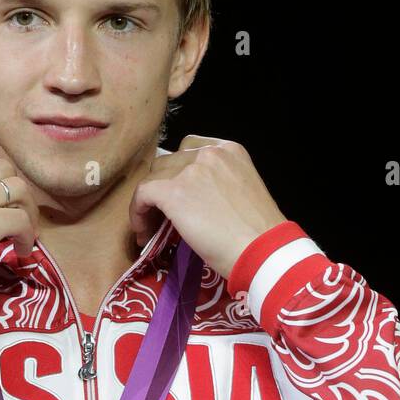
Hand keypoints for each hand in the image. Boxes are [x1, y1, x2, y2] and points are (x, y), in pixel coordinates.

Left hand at [128, 137, 286, 279]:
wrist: (261, 249)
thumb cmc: (259, 234)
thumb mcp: (242, 194)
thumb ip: (218, 186)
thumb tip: (193, 201)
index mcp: (230, 150)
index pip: (190, 150)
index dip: (179, 174)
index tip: (179, 199)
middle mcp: (209, 153)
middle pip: (169, 162)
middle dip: (164, 188)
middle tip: (163, 217)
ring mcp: (190, 169)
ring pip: (153, 177)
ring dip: (150, 201)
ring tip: (153, 228)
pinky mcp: (173, 191)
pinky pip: (142, 194)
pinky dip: (138, 213)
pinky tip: (145, 233)